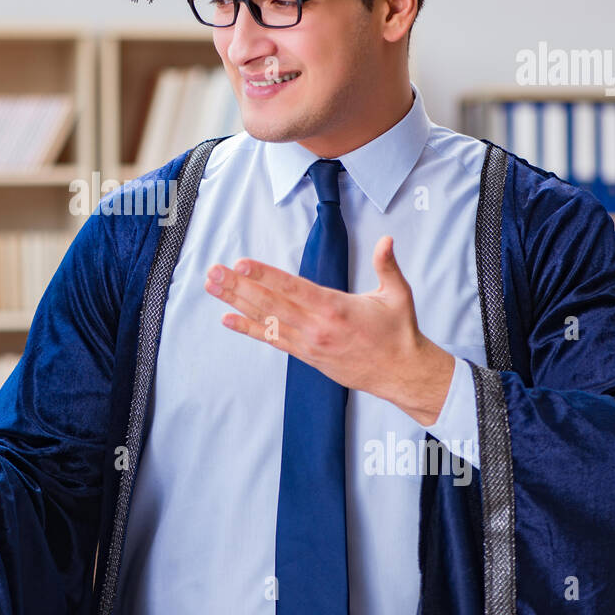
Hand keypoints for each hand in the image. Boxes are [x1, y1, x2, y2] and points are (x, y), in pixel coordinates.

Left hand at [203, 235, 454, 424]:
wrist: (401, 374)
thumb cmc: (399, 332)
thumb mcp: (398, 294)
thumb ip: (387, 265)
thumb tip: (386, 240)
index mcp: (336, 307)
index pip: (293, 288)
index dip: (265, 275)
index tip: (241, 264)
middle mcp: (317, 326)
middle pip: (270, 303)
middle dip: (238, 286)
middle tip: (213, 272)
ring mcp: (309, 343)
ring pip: (266, 320)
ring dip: (236, 303)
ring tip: (212, 288)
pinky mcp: (307, 356)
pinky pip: (273, 340)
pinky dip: (249, 330)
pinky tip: (227, 320)